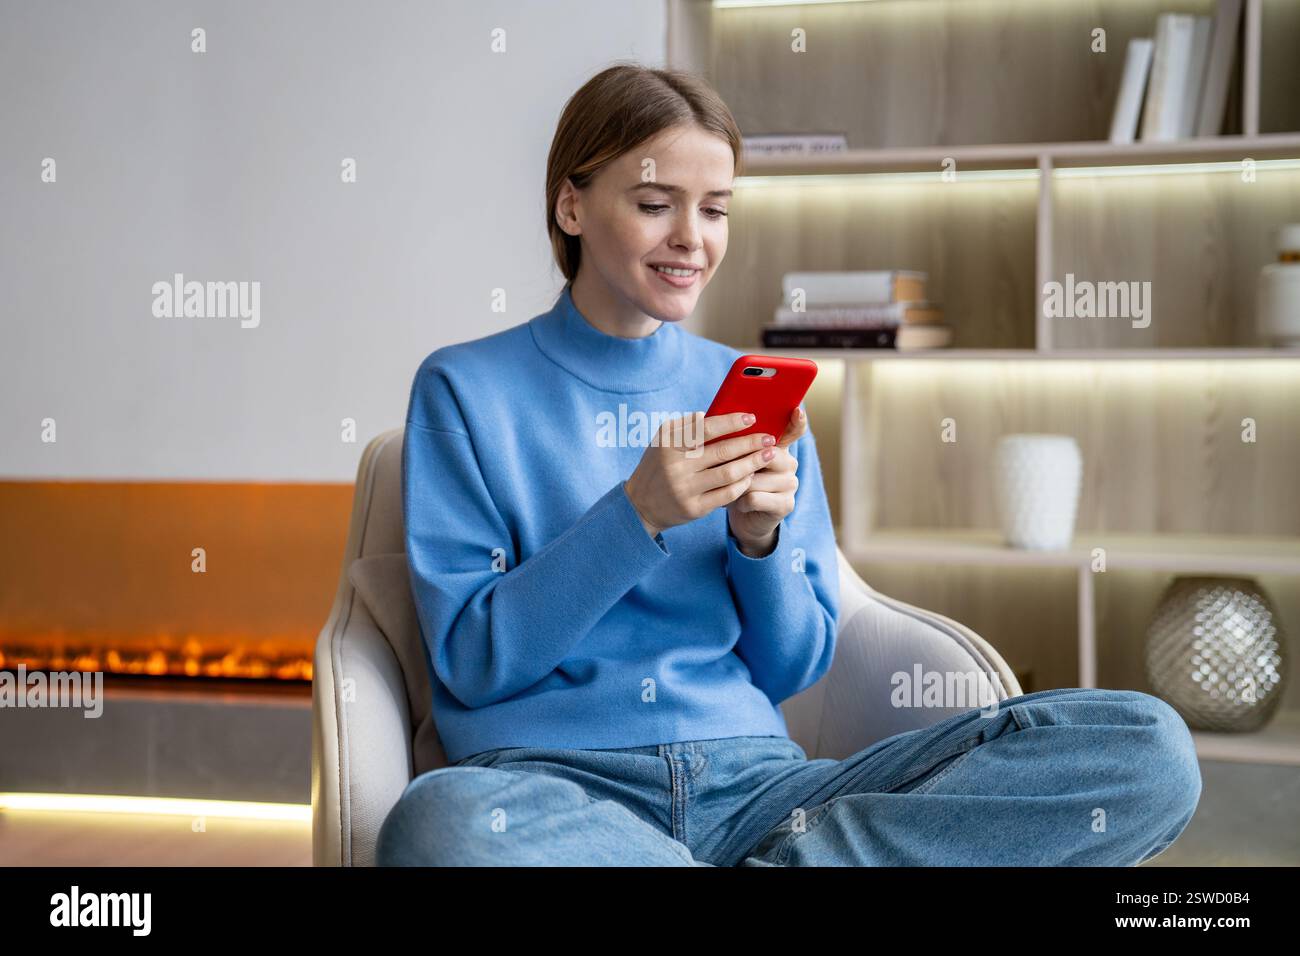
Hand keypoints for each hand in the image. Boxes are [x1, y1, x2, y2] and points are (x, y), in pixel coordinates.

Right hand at [624, 411, 776, 538]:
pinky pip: (726, 495)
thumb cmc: (657, 465)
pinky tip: (751, 475)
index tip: (752, 418)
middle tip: (769, 438)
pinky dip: (742, 484)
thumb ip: (684, 425)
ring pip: (728, 474)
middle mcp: (677, 467)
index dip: (732, 422)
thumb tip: (708, 414)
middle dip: (750, 443)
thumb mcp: (661, 441)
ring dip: (752, 463)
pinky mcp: (694, 509)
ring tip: (768, 455)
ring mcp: (686, 489)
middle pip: (723, 452)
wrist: (640, 505)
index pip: (706, 429)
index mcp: (669, 445)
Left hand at [726, 405, 805, 556]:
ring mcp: (790, 484)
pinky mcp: (786, 504)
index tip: (796, 410)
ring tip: (726, 489)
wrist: (745, 517)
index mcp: (778, 447)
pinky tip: (736, 504)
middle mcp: (789, 463)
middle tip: (720, 468)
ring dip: (735, 485)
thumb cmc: (736, 482)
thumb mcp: (734, 461)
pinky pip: (754, 497)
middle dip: (740, 462)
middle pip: (766, 454)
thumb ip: (735, 442)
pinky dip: (739, 502)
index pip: (794, 429)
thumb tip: (719, 424)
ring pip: (756, 478)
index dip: (797, 420)